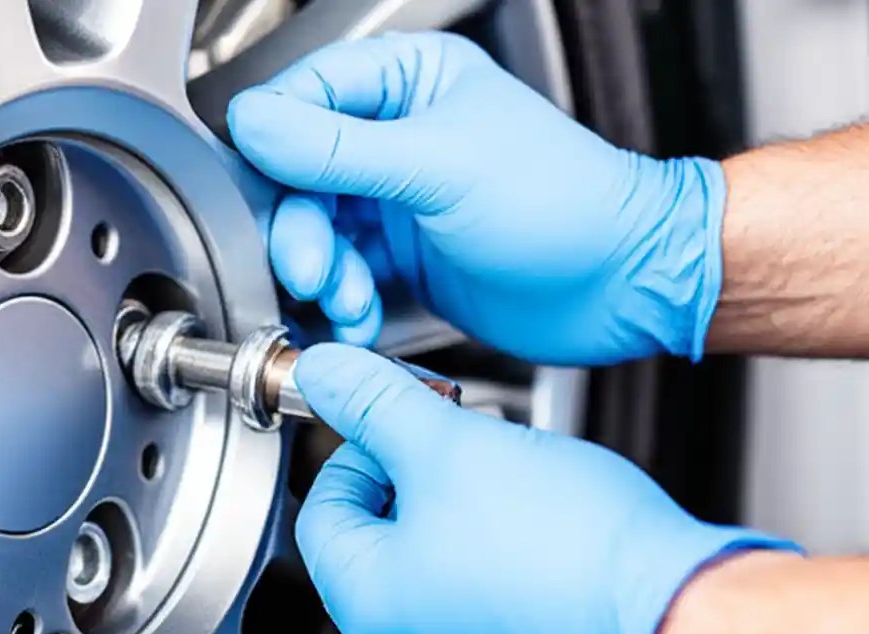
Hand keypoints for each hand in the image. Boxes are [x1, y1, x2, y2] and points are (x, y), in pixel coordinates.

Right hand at [228, 32, 725, 363]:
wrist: (618, 285)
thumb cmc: (562, 205)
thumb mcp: (438, 166)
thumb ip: (336, 147)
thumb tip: (252, 121)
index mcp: (407, 81)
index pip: (304, 95)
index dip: (274, 147)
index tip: (266, 193)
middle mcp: (394, 134)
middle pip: (298, 174)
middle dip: (301, 229)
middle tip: (312, 267)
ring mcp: (395, 197)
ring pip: (316, 229)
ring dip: (323, 272)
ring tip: (349, 298)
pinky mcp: (402, 254)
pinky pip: (344, 273)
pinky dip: (345, 300)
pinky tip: (364, 315)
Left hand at [292, 344, 796, 633]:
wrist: (684, 621)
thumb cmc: (574, 552)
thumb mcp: (450, 446)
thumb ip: (376, 404)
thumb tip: (327, 374)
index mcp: (369, 607)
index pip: (322, 511)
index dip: (358, 449)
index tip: (400, 420)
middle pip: (377, 541)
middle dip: (415, 477)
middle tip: (460, 440)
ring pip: (435, 569)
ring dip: (460, 511)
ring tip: (510, 478)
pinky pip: (485, 604)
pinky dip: (500, 557)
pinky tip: (543, 528)